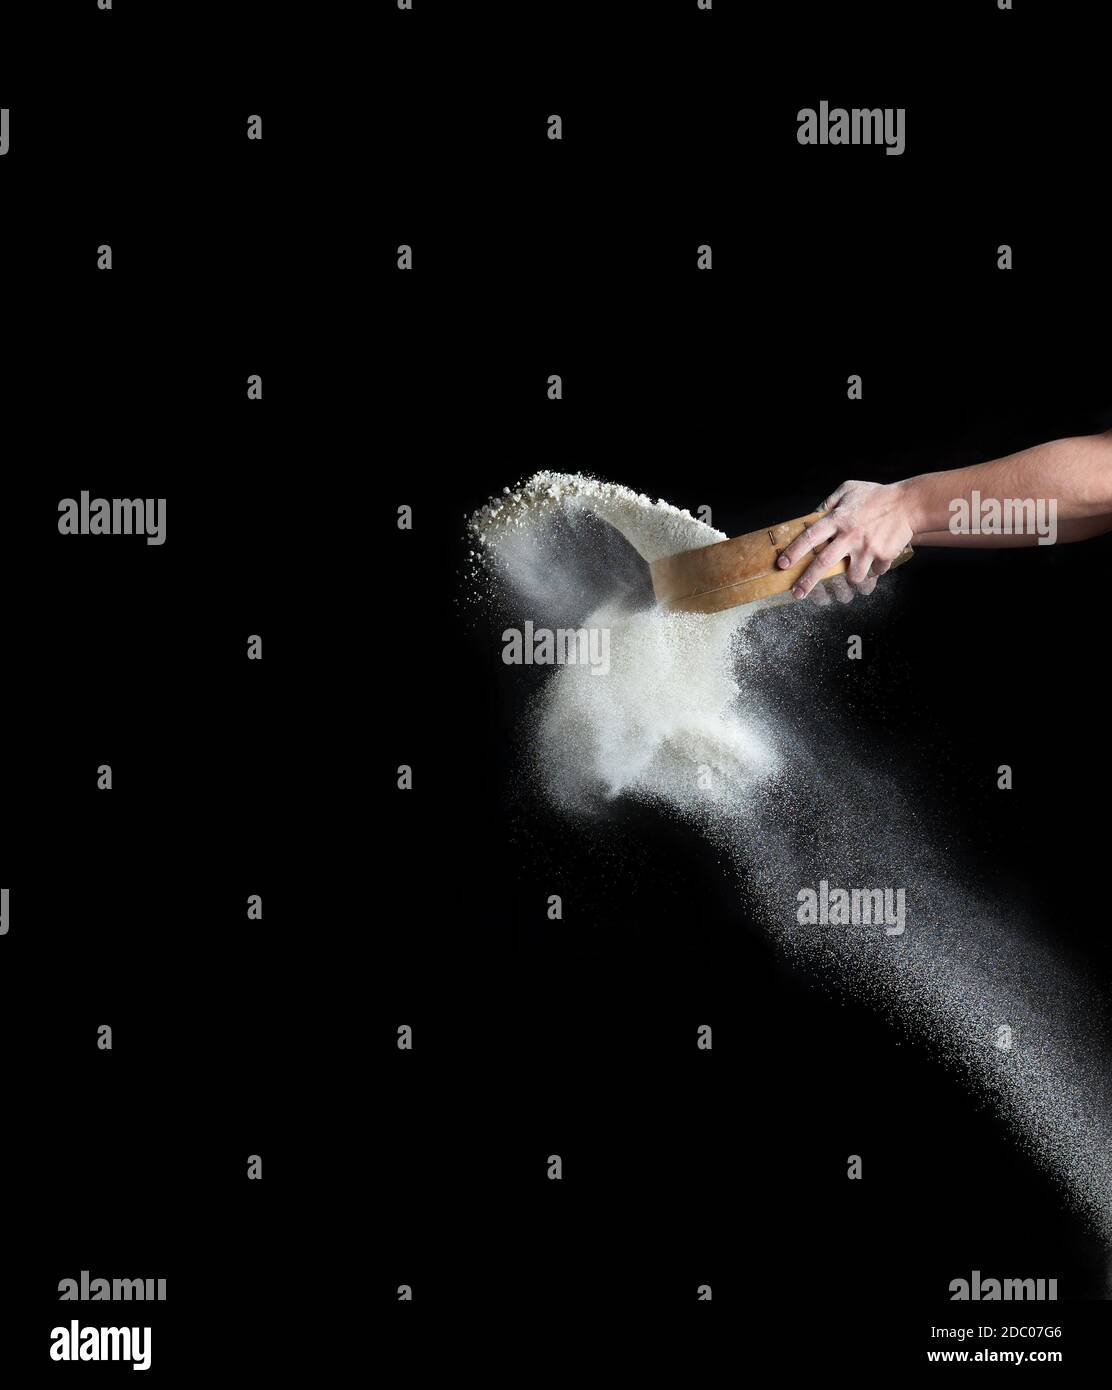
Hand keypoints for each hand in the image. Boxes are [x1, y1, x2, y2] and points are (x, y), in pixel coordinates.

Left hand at [777, 480, 914, 601]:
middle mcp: (850, 535)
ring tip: (854, 570)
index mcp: (838, 518)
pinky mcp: (883, 555)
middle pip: (823, 563)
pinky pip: (875, 572)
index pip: (810, 537)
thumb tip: (812, 515)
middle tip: (797, 593)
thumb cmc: (877, 495)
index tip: (782, 565)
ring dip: (851, 577)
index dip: (794, 552)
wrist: (910, 503)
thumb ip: (828, 503)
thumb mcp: (848, 489)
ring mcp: (867, 547)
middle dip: (808, 581)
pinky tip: (877, 558)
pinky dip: (874, 569)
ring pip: (852, 576)